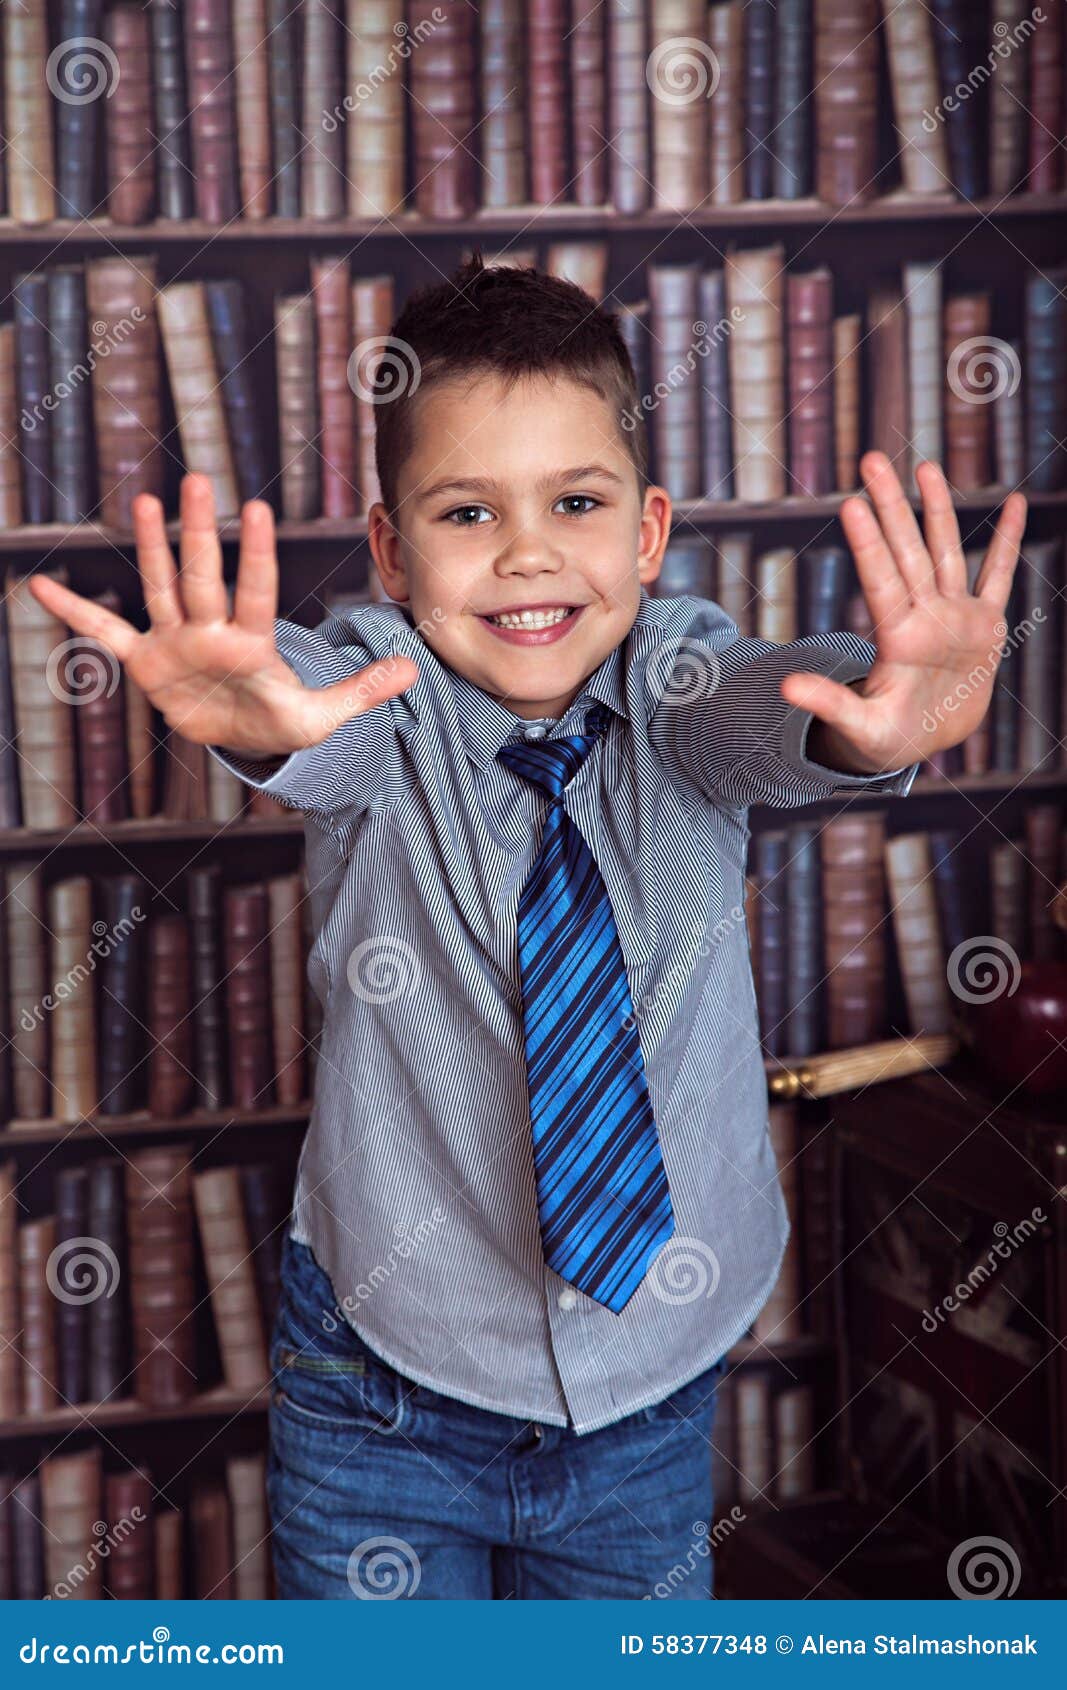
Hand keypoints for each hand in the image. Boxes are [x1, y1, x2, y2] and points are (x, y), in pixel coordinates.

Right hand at [27, 475, 419, 757]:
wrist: (244, 738)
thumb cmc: (282, 721)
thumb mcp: (324, 716)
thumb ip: (362, 691)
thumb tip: (414, 672)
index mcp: (251, 642)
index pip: (253, 591)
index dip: (251, 555)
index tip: (252, 509)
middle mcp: (211, 630)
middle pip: (202, 576)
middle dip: (197, 532)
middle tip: (197, 475)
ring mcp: (177, 641)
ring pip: (160, 586)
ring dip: (150, 548)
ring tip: (141, 500)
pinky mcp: (148, 660)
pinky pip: (104, 633)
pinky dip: (73, 614)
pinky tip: (37, 586)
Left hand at [782, 453, 1027, 774]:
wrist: (923, 740)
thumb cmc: (887, 738)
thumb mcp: (860, 727)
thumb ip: (829, 704)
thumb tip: (785, 689)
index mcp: (898, 638)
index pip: (880, 580)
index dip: (869, 542)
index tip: (851, 503)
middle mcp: (924, 616)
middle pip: (906, 551)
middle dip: (892, 505)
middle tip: (871, 458)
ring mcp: (954, 616)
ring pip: (945, 551)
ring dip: (937, 509)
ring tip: (924, 466)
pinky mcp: (985, 626)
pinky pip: (999, 577)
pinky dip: (1007, 542)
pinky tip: (1014, 503)